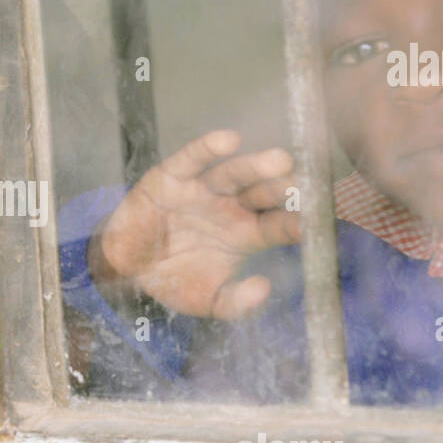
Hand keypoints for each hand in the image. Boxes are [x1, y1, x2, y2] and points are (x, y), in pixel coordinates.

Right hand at [91, 129, 300, 318]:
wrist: (125, 270)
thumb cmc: (172, 279)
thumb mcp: (208, 301)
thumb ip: (236, 302)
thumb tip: (263, 289)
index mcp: (246, 234)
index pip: (278, 225)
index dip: (296, 222)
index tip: (317, 222)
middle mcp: (230, 207)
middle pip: (263, 194)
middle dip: (284, 189)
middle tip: (307, 186)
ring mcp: (203, 190)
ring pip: (234, 174)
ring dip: (257, 166)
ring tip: (280, 161)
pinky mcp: (173, 177)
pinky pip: (193, 159)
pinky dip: (208, 148)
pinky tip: (229, 140)